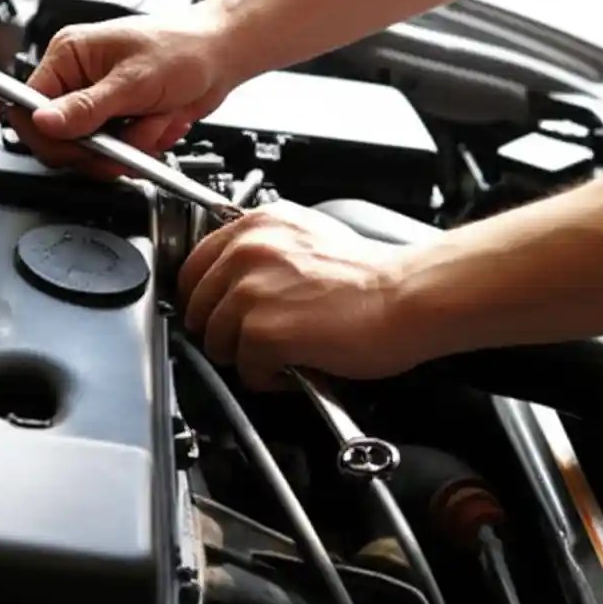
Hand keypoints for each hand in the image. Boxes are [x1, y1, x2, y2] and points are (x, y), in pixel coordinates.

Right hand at [8, 7, 242, 177]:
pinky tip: (160, 123)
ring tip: (154, 120)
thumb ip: (86, 107)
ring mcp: (98, 103)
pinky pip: (117, 153)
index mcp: (69, 56)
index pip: (29, 106)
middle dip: (99, 147)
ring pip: (92, 151)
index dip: (47, 134)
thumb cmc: (184, 49)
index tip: (75, 147)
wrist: (221, 57)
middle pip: (59, 138)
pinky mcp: (119, 122)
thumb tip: (44, 122)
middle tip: (126, 145)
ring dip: (130, 145)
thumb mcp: (133, 81)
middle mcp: (77, 79)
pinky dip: (143, 147)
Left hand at [178, 201, 421, 388]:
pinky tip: (295, 366)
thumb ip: (266, 252)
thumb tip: (239, 279)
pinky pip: (244, 369)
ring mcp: (250, 291)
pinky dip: (267, 378)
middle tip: (256, 341)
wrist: (409, 296)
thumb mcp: (308, 238)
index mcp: (256, 225)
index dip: (205, 299)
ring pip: (215, 342)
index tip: (217, 314)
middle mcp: (247, 251)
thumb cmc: (373, 277)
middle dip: (224, 331)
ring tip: (282, 354)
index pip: (193, 266)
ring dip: (245, 357)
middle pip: (197, 308)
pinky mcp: (261, 331)